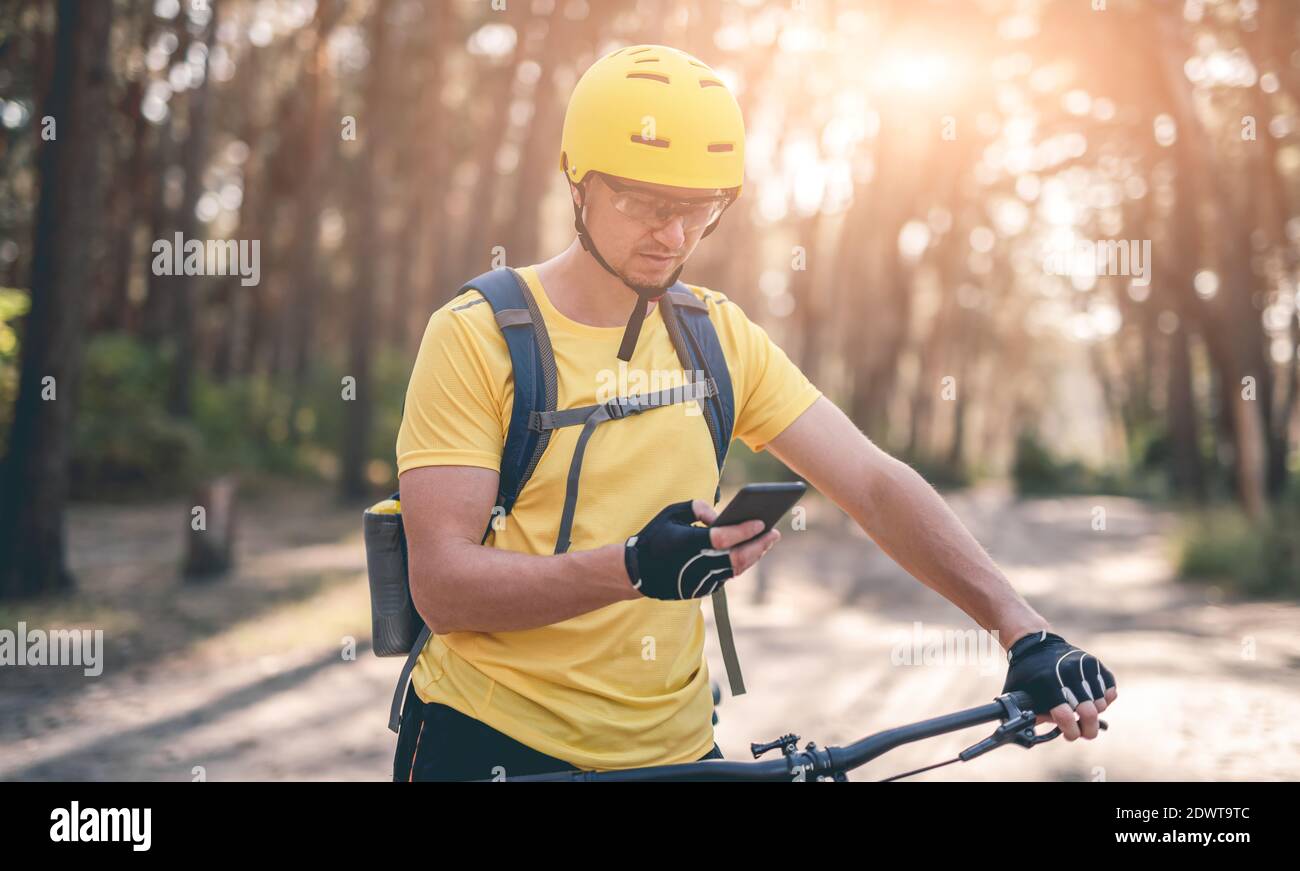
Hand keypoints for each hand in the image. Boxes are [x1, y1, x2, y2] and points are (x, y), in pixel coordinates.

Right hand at [624, 498, 780, 600]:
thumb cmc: (654, 537)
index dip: (745, 530)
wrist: (636, 572)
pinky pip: (726, 575)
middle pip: (738, 557)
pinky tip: (749, 553)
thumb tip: (719, 517)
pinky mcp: (702, 590)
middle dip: (759, 545)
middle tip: (774, 533)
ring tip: (766, 542)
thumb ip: (697, 508)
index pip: (725, 538)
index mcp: (690, 544)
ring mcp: (701, 580)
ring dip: (753, 555)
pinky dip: (740, 564)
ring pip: (736, 569)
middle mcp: (698, 564)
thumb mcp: (671, 513)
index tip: (762, 522)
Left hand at [1002, 631, 1117, 741]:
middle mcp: (1067, 673)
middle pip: (1089, 713)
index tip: (1069, 735)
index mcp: (1047, 683)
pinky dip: (1105, 700)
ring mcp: (1083, 667)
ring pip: (1102, 704)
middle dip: (1089, 730)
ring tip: (1082, 711)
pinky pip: (1111, 691)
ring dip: (1095, 714)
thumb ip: (1026, 716)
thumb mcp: (1016, 693)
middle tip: (1085, 733)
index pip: (1065, 716)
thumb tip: (1030, 737)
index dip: (1071, 731)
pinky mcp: (1095, 664)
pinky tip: (1092, 699)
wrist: (1035, 644)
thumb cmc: (1025, 674)